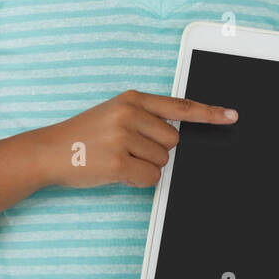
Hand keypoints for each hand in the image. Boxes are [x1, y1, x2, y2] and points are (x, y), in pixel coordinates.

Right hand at [44, 89, 237, 189]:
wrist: (48, 151)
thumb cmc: (83, 135)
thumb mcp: (113, 113)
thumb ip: (143, 118)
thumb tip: (176, 137)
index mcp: (132, 99)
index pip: (179, 106)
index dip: (208, 113)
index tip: (231, 116)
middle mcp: (130, 114)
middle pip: (173, 142)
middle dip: (157, 151)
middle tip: (127, 149)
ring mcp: (124, 137)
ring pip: (163, 162)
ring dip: (145, 166)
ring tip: (117, 159)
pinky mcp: (119, 162)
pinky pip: (151, 178)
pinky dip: (138, 180)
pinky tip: (117, 172)